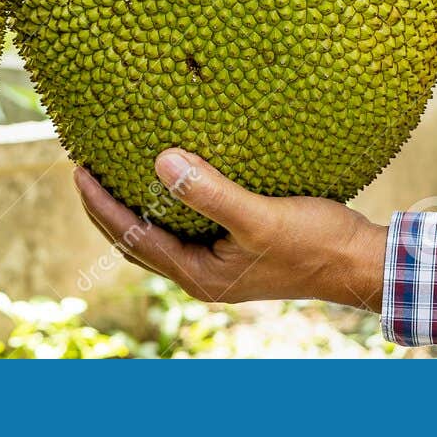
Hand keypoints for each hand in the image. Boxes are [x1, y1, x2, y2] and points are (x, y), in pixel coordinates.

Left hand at [73, 149, 387, 310]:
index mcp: (199, 275)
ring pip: (159, 238)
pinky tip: (172, 181)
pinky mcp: (236, 252)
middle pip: (136, 243)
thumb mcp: (260, 217)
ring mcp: (219, 266)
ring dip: (132, 210)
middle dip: (106, 210)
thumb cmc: (315, 242)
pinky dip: (165, 208)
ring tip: (114, 173)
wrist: (359, 264)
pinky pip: (185, 229)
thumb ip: (211, 192)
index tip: (78, 169)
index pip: (132, 237)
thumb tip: (161, 161)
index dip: (102, 205)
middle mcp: (202, 276)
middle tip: (82, 169)